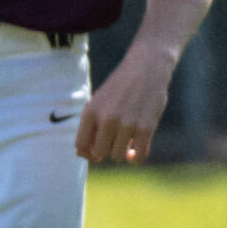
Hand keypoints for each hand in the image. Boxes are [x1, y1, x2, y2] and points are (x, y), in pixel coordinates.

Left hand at [74, 43, 175, 164]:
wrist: (145, 68)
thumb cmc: (119, 88)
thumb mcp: (99, 101)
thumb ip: (90, 126)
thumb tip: (80, 154)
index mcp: (90, 110)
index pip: (81, 144)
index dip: (86, 153)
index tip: (93, 153)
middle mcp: (106, 118)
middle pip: (100, 152)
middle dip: (104, 152)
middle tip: (112, 144)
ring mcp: (126, 124)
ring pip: (118, 156)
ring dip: (121, 153)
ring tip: (125, 143)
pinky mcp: (146, 128)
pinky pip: (139, 156)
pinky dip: (135, 158)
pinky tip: (134, 151)